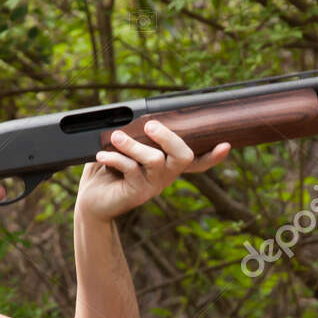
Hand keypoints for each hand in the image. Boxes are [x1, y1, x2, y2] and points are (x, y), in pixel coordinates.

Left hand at [75, 120, 230, 222]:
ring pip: (154, 160)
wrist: (91, 202)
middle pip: (183, 155)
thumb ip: (132, 134)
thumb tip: (132, 116)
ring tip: (116, 137)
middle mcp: (165, 176)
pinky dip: (115, 158)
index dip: (213, 156)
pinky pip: (131, 169)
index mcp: (166, 165)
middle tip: (150, 126)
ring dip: (133, 145)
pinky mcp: (137, 193)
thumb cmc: (107, 171)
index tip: (226, 145)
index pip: (196, 161)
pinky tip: (102, 155)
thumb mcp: (121, 149)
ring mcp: (153, 186)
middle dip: (169, 137)